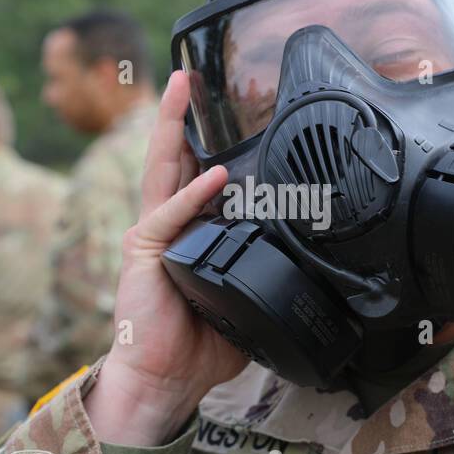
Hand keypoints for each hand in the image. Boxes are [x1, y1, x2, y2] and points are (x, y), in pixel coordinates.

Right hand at [85, 72, 249, 445]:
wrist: (165, 377)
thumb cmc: (199, 343)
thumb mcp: (242, 300)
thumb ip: (264, 274)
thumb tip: (309, 267)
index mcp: (185, 232)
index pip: (190, 175)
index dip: (200, 142)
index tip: (219, 110)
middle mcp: (165, 224)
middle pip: (169, 157)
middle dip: (178, 115)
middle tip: (190, 76)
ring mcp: (152, 234)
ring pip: (160, 169)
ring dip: (170, 127)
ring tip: (182, 91)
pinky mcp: (145, 251)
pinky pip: (171, 215)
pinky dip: (192, 195)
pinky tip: (212, 176)